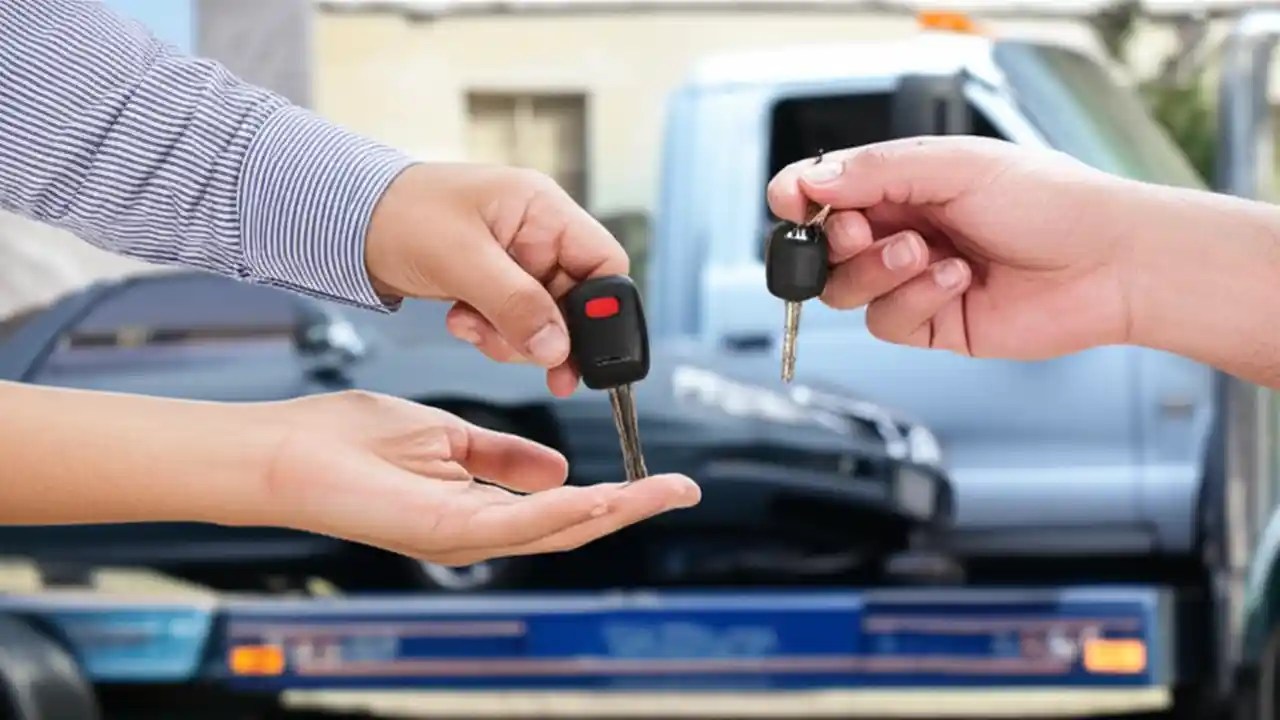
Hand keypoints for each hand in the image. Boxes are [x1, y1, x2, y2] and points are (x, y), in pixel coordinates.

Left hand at [260, 391, 699, 565]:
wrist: (287, 452)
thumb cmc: (345, 443)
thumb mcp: (443, 435)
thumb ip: (500, 456)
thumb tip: (555, 467)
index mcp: (476, 507)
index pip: (559, 506)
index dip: (614, 495)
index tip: (656, 478)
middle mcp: (475, 530)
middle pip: (570, 526)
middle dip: (630, 509)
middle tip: (680, 490)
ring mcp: (460, 535)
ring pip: (554, 529)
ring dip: (612, 511)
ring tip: (659, 492)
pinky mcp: (443, 530)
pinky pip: (515, 521)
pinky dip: (562, 508)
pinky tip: (600, 494)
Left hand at [365, 164, 627, 396]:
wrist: (344, 223)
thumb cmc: (398, 215)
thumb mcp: (461, 260)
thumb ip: (516, 304)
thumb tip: (559, 348)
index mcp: (542, 209)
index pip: (605, 263)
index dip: (601, 311)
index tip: (580, 348)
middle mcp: (538, 233)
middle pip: (578, 300)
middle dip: (550, 334)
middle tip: (538, 365)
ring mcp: (517, 260)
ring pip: (546, 319)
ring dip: (514, 338)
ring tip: (473, 326)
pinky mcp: (494, 283)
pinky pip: (515, 322)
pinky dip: (494, 334)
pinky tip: (462, 321)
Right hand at [766, 136, 1141, 359]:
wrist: (1109, 262)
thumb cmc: (1050, 202)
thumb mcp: (955, 165)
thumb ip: (875, 172)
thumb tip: (810, 181)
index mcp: (904, 185)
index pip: (826, 192)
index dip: (799, 199)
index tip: (791, 204)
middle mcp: (903, 233)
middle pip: (825, 249)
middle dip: (837, 242)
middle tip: (863, 231)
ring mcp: (914, 282)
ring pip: (847, 291)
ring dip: (878, 272)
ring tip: (927, 254)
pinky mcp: (933, 326)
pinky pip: (886, 324)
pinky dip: (914, 301)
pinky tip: (958, 280)